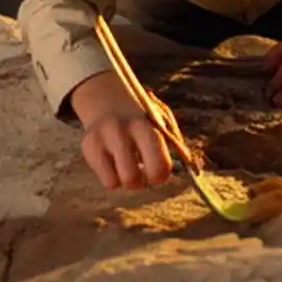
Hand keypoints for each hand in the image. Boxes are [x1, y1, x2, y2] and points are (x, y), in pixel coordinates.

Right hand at [68, 70, 173, 190]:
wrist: (108, 99)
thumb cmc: (142, 119)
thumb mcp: (160, 122)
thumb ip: (174, 144)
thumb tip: (193, 168)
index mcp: (145, 126)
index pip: (158, 166)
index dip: (161, 175)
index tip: (158, 171)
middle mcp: (122, 130)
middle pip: (133, 178)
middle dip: (141, 181)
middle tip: (142, 172)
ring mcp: (102, 138)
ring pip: (118, 181)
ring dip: (126, 180)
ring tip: (128, 166)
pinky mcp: (88, 146)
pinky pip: (106, 181)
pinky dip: (112, 177)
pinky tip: (114, 163)